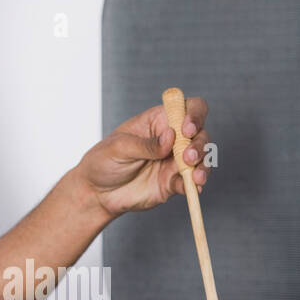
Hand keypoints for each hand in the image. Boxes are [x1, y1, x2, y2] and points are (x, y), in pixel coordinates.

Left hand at [77, 96, 211, 218]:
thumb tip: (171, 137)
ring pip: (202, 158)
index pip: (187, 107)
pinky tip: (194, 188)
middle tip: (187, 157)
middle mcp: (172, 139)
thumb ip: (146, 144)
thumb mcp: (119, 148)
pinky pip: (191, 182)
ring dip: (203, 165)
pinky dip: (195, 185)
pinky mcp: (174, 181)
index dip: (193, 114)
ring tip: (195, 176)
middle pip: (200, 134)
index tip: (186, 129)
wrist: (97, 192)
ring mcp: (174, 161)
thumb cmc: (103, 161)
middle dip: (199, 144)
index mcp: (158, 121)